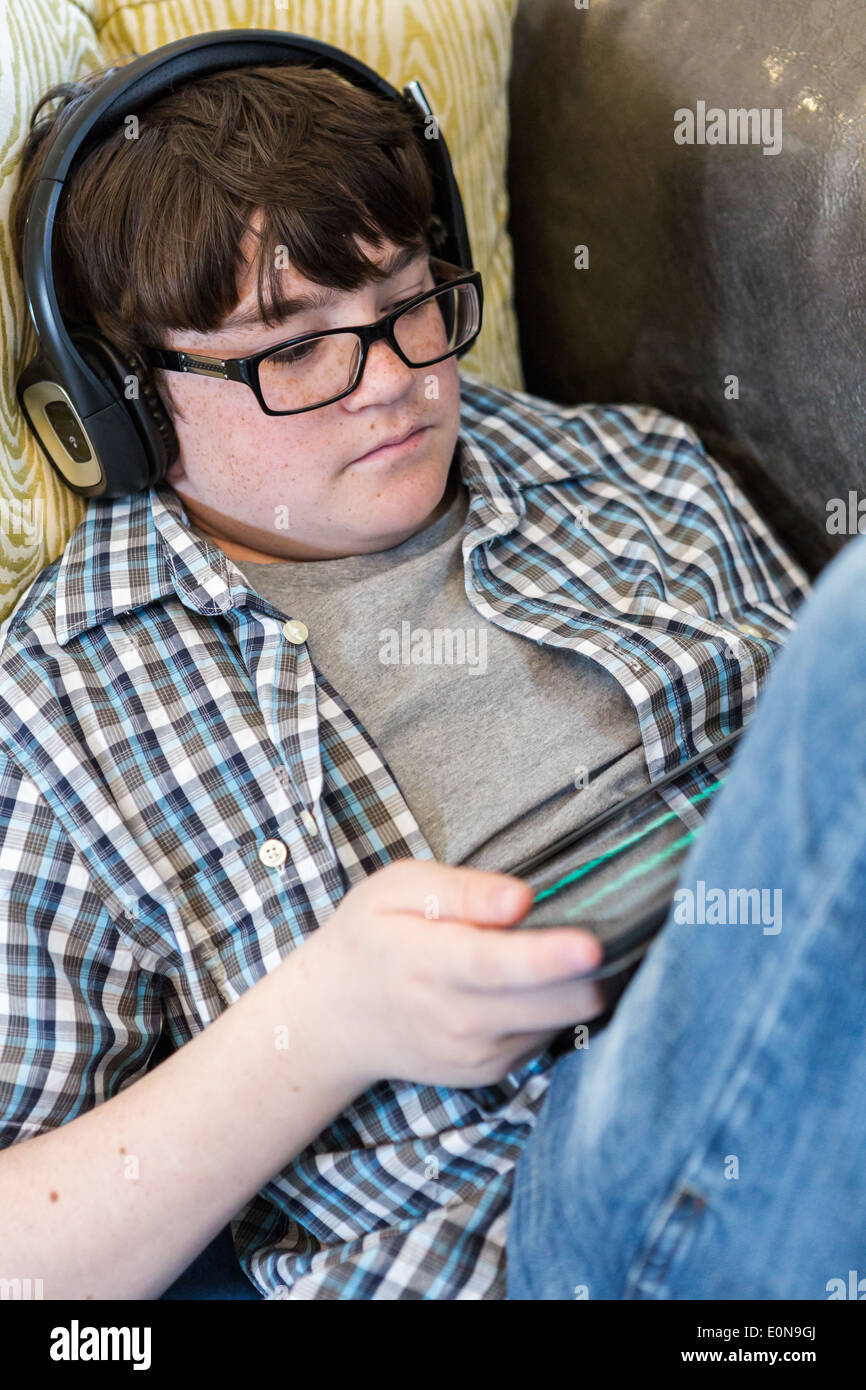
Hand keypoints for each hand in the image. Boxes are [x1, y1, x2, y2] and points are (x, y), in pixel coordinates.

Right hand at [301, 858, 605, 1090]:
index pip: (497, 965)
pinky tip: (531, 981)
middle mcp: (457, 1018)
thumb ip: (461, 890)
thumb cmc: (372, 937)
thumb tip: (522, 899)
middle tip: (605, 923)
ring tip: (559, 947)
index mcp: (430, 962)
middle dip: (592, 969)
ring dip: (579, 985)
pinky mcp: (493, 1072)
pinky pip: (548, 1035)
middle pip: (551, 1002)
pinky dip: (555, 1007)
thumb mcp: (396, 889)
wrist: (336, 1019)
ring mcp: (477, 1054)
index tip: (592, 946)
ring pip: (561, 1020)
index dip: (549, 958)